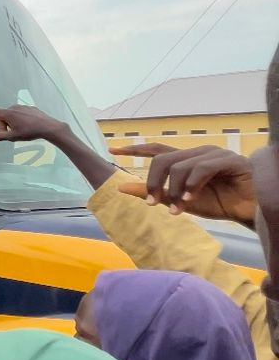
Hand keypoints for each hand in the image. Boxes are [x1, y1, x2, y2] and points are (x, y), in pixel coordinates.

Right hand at [0, 103, 69, 143]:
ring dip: (11, 123)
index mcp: (8, 114)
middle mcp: (13, 107)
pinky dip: (20, 120)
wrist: (48, 127)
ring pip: (10, 115)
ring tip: (21, 130)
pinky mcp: (28, 107)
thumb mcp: (13, 137)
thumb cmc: (30, 132)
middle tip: (11, 134)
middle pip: (1, 117)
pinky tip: (28, 126)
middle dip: (3, 125)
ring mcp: (21, 106)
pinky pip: (19, 114)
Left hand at [110, 143, 255, 223]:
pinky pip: (200, 168)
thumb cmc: (219, 204)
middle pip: (162, 159)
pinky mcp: (229, 160)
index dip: (134, 149)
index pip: (157, 150)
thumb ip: (152, 193)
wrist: (249, 211)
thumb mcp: (178, 201)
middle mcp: (198, 153)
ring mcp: (214, 154)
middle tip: (153, 203)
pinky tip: (190, 199)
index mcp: (187, 161)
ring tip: (179, 209)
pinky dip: (191, 186)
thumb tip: (121, 187)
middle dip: (153, 182)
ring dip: (175, 191)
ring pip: (179, 166)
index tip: (112, 148)